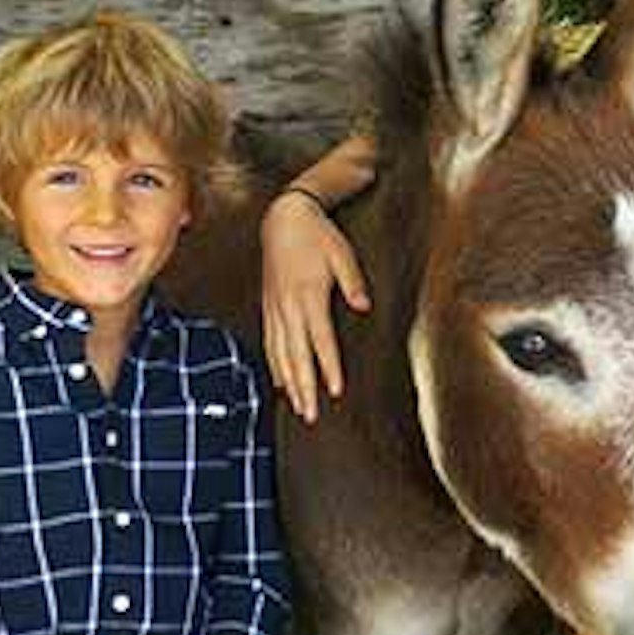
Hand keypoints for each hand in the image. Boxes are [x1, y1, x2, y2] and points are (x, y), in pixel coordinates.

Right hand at [261, 185, 370, 423]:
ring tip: (298, 407)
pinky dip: (275, 365)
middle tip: (311, 416)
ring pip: (279, 353)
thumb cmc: (318, 236)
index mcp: (309, 295)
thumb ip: (353, 282)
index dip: (328, 367)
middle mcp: (289, 306)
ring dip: (289, 382)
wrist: (283, 219)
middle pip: (296, 355)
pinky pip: (270, 342)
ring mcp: (276, 308)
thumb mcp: (343, 254)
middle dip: (304, 387)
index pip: (320, 340)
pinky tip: (281, 382)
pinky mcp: (269, 307)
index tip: (335, 391)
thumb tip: (364, 307)